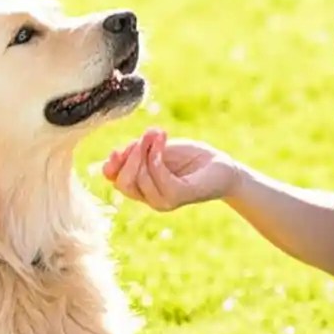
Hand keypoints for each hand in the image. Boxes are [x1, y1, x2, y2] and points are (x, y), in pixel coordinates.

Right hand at [101, 129, 240, 211]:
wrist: (221, 166)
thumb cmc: (189, 159)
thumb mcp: (157, 151)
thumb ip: (136, 154)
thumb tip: (112, 156)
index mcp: (142, 188)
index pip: (115, 181)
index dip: (112, 166)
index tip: (118, 148)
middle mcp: (151, 199)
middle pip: (123, 183)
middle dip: (129, 157)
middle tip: (145, 135)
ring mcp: (164, 201)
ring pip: (138, 180)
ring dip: (145, 151)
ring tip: (158, 132)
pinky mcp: (179, 196)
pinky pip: (158, 177)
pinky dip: (156, 156)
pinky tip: (164, 141)